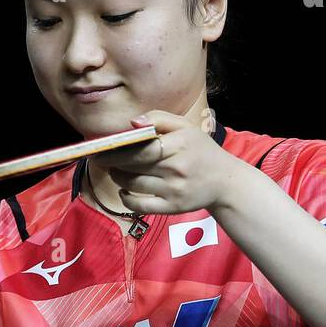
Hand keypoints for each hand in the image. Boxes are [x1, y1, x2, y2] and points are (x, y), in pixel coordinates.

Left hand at [91, 110, 243, 214]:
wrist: (225, 182)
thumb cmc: (200, 150)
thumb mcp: (186, 127)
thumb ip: (159, 118)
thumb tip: (133, 123)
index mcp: (180, 145)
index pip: (142, 148)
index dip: (117, 150)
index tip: (100, 149)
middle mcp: (177, 168)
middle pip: (133, 166)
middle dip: (112, 163)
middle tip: (101, 159)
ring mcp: (175, 190)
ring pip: (133, 184)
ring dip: (117, 177)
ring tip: (115, 170)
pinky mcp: (173, 208)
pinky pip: (140, 205)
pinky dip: (126, 198)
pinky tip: (124, 190)